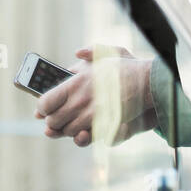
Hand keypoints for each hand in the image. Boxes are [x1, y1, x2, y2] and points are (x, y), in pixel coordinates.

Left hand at [35, 46, 154, 147]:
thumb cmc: (127, 69)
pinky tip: (86, 130)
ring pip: (69, 132)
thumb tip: (77, 53)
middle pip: (54, 122)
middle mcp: (80, 101)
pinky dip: (83, 136)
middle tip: (57, 118)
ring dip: (69, 129)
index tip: (43, 109)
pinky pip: (86, 138)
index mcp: (75, 83)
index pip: (46, 102)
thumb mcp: (107, 53)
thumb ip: (89, 53)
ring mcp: (92, 117)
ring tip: (74, 122)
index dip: (42, 108)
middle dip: (54, 122)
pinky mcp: (104, 129)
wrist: (148, 85)